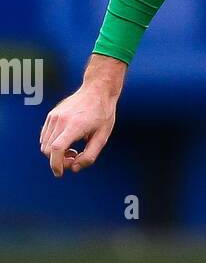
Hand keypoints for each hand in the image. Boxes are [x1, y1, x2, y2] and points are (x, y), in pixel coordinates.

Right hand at [39, 57, 124, 176]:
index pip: (56, 149)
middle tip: (75, 157)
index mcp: (75, 126)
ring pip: (44, 144)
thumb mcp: (103, 137)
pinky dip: (52, 144)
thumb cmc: (103, 114)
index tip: (60, 173)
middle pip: (48, 149)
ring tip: (73, 149)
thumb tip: (75, 168)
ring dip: (55, 153)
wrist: (97, 90)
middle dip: (59, 160)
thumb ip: (90, 155)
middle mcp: (60, 120)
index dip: (56, 164)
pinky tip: (67, 142)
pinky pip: (45, 136)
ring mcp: (54, 116)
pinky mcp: (51, 115)